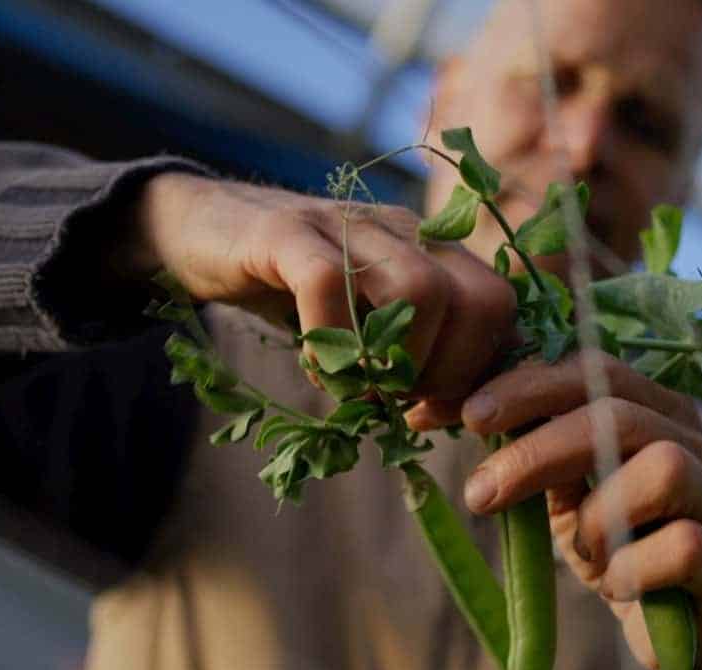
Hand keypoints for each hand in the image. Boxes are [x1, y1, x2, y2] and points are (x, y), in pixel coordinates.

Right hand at [123, 172, 516, 400]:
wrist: (200, 231)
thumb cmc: (290, 290)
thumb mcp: (362, 322)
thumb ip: (408, 354)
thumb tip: (449, 411)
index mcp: (430, 250)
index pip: (501, 307)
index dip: (477, 373)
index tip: (432, 412)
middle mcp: (403, 230)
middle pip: (480, 299)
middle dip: (449, 374)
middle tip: (400, 405)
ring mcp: (348, 226)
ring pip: (420, 289)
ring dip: (397, 363)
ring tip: (360, 389)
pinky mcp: (287, 232)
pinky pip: (328, 286)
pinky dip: (330, 346)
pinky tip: (315, 369)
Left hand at [439, 352, 701, 669]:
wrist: (675, 635)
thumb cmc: (614, 549)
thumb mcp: (561, 491)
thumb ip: (522, 445)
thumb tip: (430, 408)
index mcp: (657, 412)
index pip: (593, 369)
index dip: (523, 385)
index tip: (459, 415)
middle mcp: (701, 444)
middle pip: (621, 413)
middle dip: (539, 447)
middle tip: (481, 490)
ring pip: (665, 468)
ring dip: (600, 516)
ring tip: (582, 554)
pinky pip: (683, 547)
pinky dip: (632, 569)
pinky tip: (616, 587)